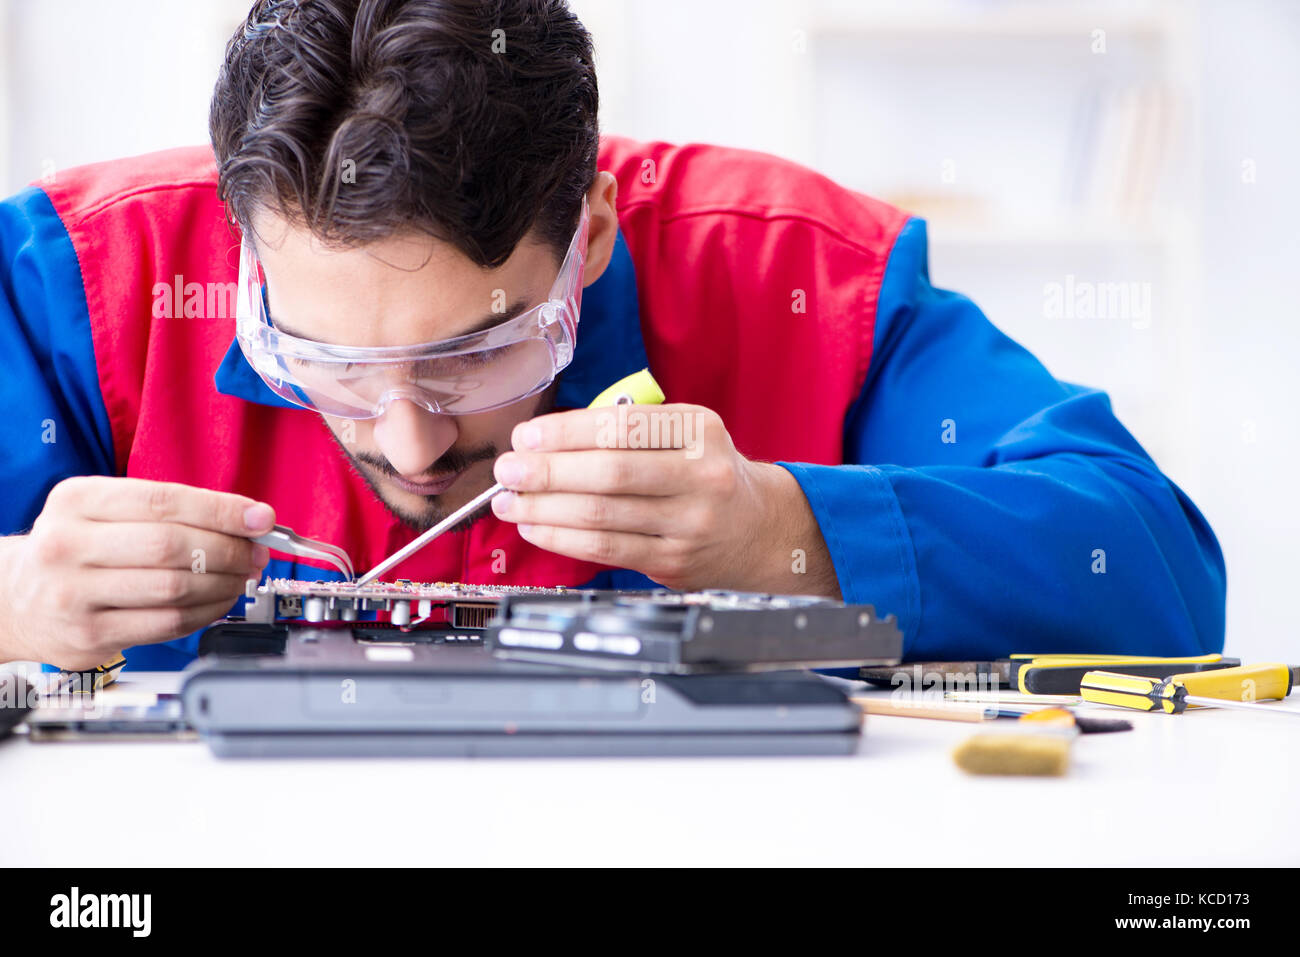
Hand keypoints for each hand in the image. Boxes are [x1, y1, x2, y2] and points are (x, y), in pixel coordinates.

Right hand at [0, 477, 274, 669]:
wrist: (15, 599)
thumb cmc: (76, 548)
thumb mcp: (104, 511)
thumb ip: (171, 511)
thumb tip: (248, 520)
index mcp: (78, 501)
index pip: (164, 501)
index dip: (221, 510)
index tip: (260, 518)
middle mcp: (68, 545)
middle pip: (171, 547)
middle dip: (228, 550)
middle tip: (255, 553)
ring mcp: (74, 594)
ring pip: (174, 589)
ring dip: (223, 584)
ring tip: (240, 577)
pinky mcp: (89, 636)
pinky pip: (166, 624)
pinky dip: (206, 613)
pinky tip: (218, 602)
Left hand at [491, 404, 840, 596]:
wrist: (757, 529)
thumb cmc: (705, 473)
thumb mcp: (684, 434)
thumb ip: (627, 431)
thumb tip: (546, 443)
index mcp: (698, 432)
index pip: (621, 429)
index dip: (566, 433)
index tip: (526, 437)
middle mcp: (701, 477)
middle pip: (610, 473)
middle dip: (548, 472)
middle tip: (508, 470)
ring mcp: (690, 524)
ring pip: (602, 516)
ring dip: (545, 509)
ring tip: (510, 501)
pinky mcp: (674, 561)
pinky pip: (606, 549)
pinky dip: (562, 537)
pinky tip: (536, 526)